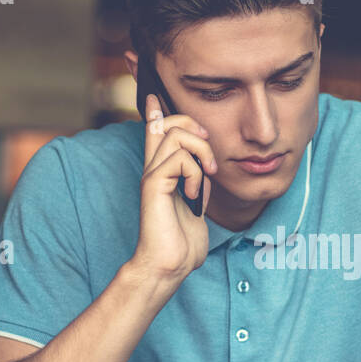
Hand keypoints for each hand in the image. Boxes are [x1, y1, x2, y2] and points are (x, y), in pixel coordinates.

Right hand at [132, 92, 214, 283]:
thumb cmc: (182, 244)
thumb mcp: (197, 207)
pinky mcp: (154, 186)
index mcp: (162, 173)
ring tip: (208, 175)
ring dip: (201, 151)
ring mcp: (152, 176)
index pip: (155, 132)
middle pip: (165, 123)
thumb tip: (207, 170)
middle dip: (192, 125)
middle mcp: (153, 170)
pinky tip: (195, 194)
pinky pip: (178, 159)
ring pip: (175, 135)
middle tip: (208, 150)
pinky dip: (194, 173)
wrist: (169, 266)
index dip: (157, 111)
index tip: (155, 94)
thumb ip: (199, 185)